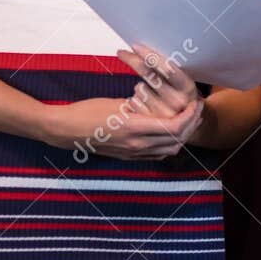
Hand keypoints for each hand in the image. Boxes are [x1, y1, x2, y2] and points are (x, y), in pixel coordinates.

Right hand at [42, 95, 204, 160]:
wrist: (64, 131)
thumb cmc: (86, 111)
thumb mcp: (116, 103)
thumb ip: (140, 107)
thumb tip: (159, 104)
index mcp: (134, 128)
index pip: (174, 126)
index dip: (189, 115)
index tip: (194, 102)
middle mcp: (136, 145)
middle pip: (177, 140)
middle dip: (191, 125)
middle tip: (196, 110)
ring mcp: (132, 153)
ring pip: (169, 149)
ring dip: (182, 136)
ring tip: (187, 119)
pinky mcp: (128, 157)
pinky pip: (156, 154)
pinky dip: (168, 144)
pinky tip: (169, 131)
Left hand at [117, 43, 203, 122]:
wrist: (182, 119)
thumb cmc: (179, 93)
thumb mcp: (181, 80)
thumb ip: (167, 67)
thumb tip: (143, 48)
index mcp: (188, 88)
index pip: (169, 69)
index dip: (151, 57)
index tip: (136, 46)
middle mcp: (178, 103)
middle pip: (150, 76)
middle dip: (135, 61)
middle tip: (122, 53)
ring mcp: (163, 114)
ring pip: (140, 88)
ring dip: (140, 85)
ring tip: (151, 91)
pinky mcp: (149, 122)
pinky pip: (133, 100)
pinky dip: (136, 98)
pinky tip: (145, 102)